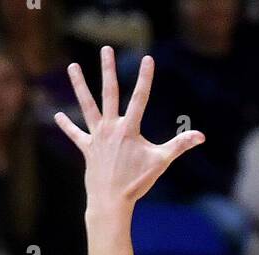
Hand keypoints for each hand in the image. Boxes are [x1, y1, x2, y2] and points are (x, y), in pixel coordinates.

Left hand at [55, 47, 204, 209]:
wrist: (111, 200)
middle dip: (108, 70)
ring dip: (79, 85)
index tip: (148, 59)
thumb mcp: (161, 162)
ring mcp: (97, 136)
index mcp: (129, 129)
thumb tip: (201, 136)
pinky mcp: (87, 148)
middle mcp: (110, 128)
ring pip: (87, 106)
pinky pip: (76, 135)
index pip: (140, 98)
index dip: (145, 78)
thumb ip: (180, 145)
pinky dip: (67, 126)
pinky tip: (57, 116)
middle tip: (106, 49)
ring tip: (72, 66)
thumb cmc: (137, 182)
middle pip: (108, 93)